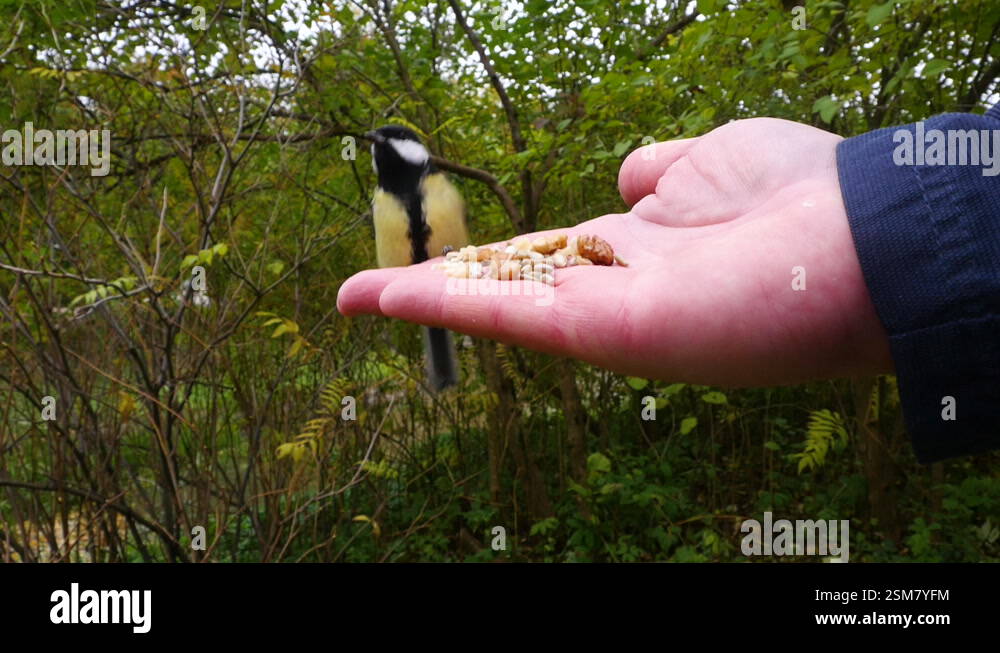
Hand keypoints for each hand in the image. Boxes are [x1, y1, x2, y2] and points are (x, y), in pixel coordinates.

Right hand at [337, 118, 892, 385]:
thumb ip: (662, 172)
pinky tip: (381, 297)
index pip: (544, 253)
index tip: (438, 252)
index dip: (487, 255)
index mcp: (637, 250)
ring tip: (355, 297)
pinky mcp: (607, 331)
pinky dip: (443, 304)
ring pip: (495, 305)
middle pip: (507, 287)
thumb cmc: (798, 196)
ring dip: (421, 299)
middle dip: (437, 289)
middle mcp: (613, 289)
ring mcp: (606, 314)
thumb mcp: (714, 162)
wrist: (861, 240)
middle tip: (367, 292)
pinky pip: (510, 315)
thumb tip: (630, 174)